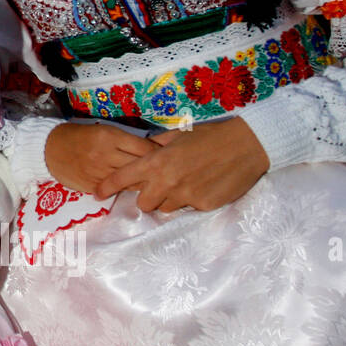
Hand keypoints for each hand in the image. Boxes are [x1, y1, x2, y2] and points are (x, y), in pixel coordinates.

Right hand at [44, 122, 157, 192]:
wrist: (50, 149)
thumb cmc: (80, 136)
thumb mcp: (104, 130)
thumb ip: (126, 140)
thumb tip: (153, 148)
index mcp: (111, 136)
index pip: (146, 148)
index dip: (159, 154)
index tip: (166, 156)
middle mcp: (107, 154)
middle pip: (141, 167)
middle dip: (154, 170)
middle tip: (163, 172)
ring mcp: (100, 172)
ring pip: (131, 182)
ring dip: (142, 182)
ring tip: (150, 182)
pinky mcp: (93, 186)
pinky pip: (116, 191)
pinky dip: (125, 190)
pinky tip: (129, 187)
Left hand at [96, 117, 269, 211]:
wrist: (247, 145)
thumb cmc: (211, 136)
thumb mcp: (178, 135)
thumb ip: (155, 146)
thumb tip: (142, 151)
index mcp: (157, 162)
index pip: (122, 179)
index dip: (107, 187)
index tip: (98, 193)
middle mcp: (167, 182)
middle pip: (143, 204)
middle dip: (147, 197)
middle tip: (158, 186)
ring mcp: (186, 197)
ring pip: (165, 208)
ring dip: (169, 200)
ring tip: (185, 183)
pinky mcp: (204, 206)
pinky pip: (188, 209)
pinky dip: (191, 201)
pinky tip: (203, 186)